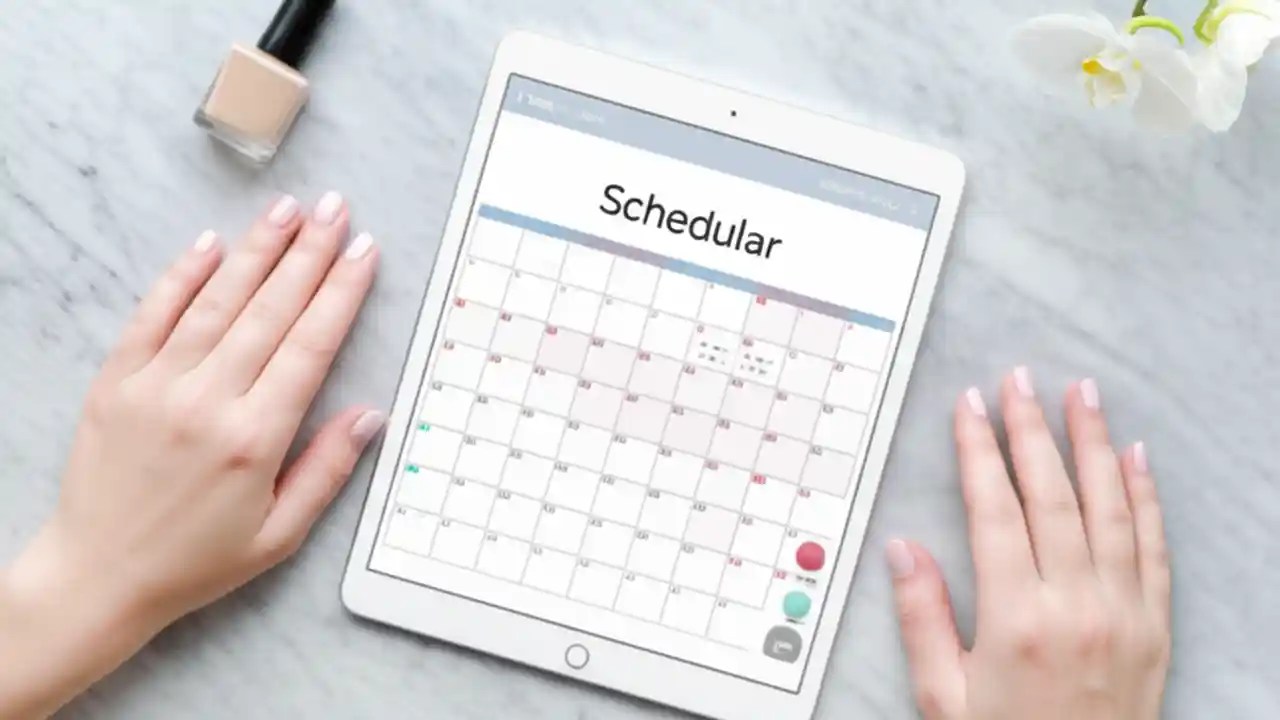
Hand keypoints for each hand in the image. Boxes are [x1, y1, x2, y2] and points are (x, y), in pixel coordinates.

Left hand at [1, 192, 380, 717]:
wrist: (98, 577)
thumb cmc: (196, 562)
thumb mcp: (279, 535)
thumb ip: (327, 470)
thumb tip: (371, 414)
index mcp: (255, 439)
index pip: (310, 346)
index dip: (341, 293)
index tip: (363, 251)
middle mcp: (207, 402)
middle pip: (270, 310)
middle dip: (309, 253)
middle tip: (335, 207)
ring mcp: (157, 387)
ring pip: (217, 302)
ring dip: (257, 251)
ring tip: (288, 210)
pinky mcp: (117, 383)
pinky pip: (153, 316)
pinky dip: (183, 277)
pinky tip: (211, 244)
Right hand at [888, 368, 1170, 719]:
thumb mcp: (944, 696)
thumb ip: (922, 617)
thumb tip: (902, 548)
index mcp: (1017, 618)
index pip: (995, 509)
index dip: (980, 451)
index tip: (972, 406)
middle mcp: (1077, 605)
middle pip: (1053, 495)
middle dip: (1033, 429)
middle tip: (1020, 379)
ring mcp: (1124, 612)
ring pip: (1110, 507)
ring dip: (1094, 444)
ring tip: (1081, 394)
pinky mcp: (1156, 625)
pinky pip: (1154, 546)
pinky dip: (1147, 497)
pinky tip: (1135, 458)